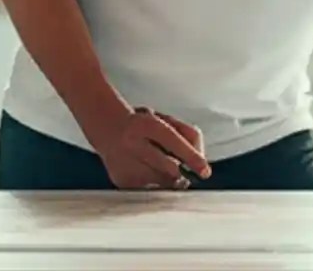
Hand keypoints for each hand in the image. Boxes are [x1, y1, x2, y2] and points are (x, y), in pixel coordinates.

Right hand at [88, 106, 210, 189]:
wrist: (108, 129)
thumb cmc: (142, 126)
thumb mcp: (166, 120)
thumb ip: (189, 135)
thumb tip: (200, 164)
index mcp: (145, 124)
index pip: (172, 141)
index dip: (191, 157)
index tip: (205, 171)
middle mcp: (132, 143)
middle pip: (169, 168)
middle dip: (181, 172)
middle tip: (181, 169)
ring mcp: (124, 163)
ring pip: (162, 183)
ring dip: (169, 179)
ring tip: (158, 166)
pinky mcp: (122, 180)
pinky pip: (151, 191)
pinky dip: (156, 185)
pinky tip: (147, 172)